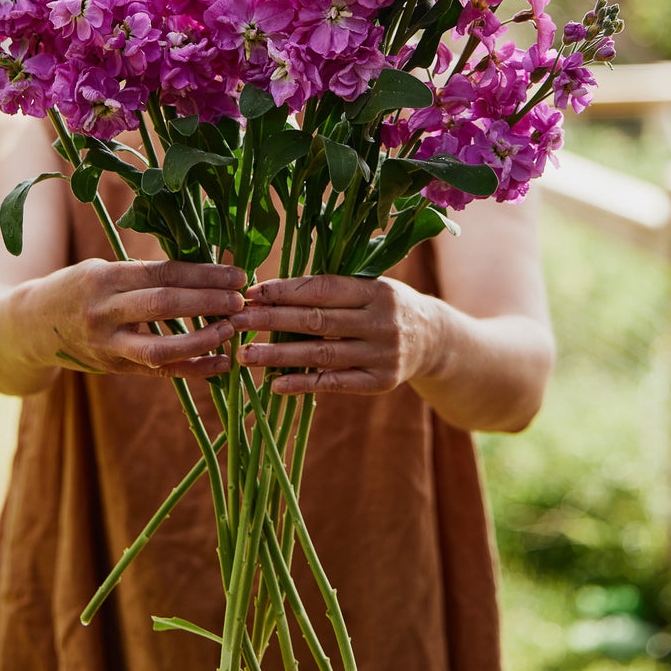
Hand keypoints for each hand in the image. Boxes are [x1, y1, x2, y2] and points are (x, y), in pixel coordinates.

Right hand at [30, 257, 245, 379]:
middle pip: (163, 306)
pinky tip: (221, 363)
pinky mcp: (114, 369)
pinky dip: (193, 369)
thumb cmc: (76, 289)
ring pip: (159, 348)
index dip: (202, 274)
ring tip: (231, 329)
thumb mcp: (102, 270)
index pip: (161, 273)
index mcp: (103, 278)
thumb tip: (206, 269)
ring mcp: (107, 345)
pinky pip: (158, 372)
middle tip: (240, 300)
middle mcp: (103, 312)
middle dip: (207, 302)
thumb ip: (145, 274)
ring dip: (201, 340)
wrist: (29, 327)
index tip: (236, 274)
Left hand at [231, 274, 439, 394]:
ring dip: (278, 354)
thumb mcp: (370, 287)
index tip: (252, 293)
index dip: (286, 291)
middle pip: (317, 321)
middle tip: (236, 321)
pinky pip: (335, 383)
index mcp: (376, 290)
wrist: (433, 339)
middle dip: (272, 320)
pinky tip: (274, 384)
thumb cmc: (385, 306)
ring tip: (245, 355)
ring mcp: (382, 354)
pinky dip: (303, 383)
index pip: (323, 289)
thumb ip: (330, 288)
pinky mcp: (380, 382)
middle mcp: (381, 321)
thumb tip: (269, 290)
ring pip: (321, 354)